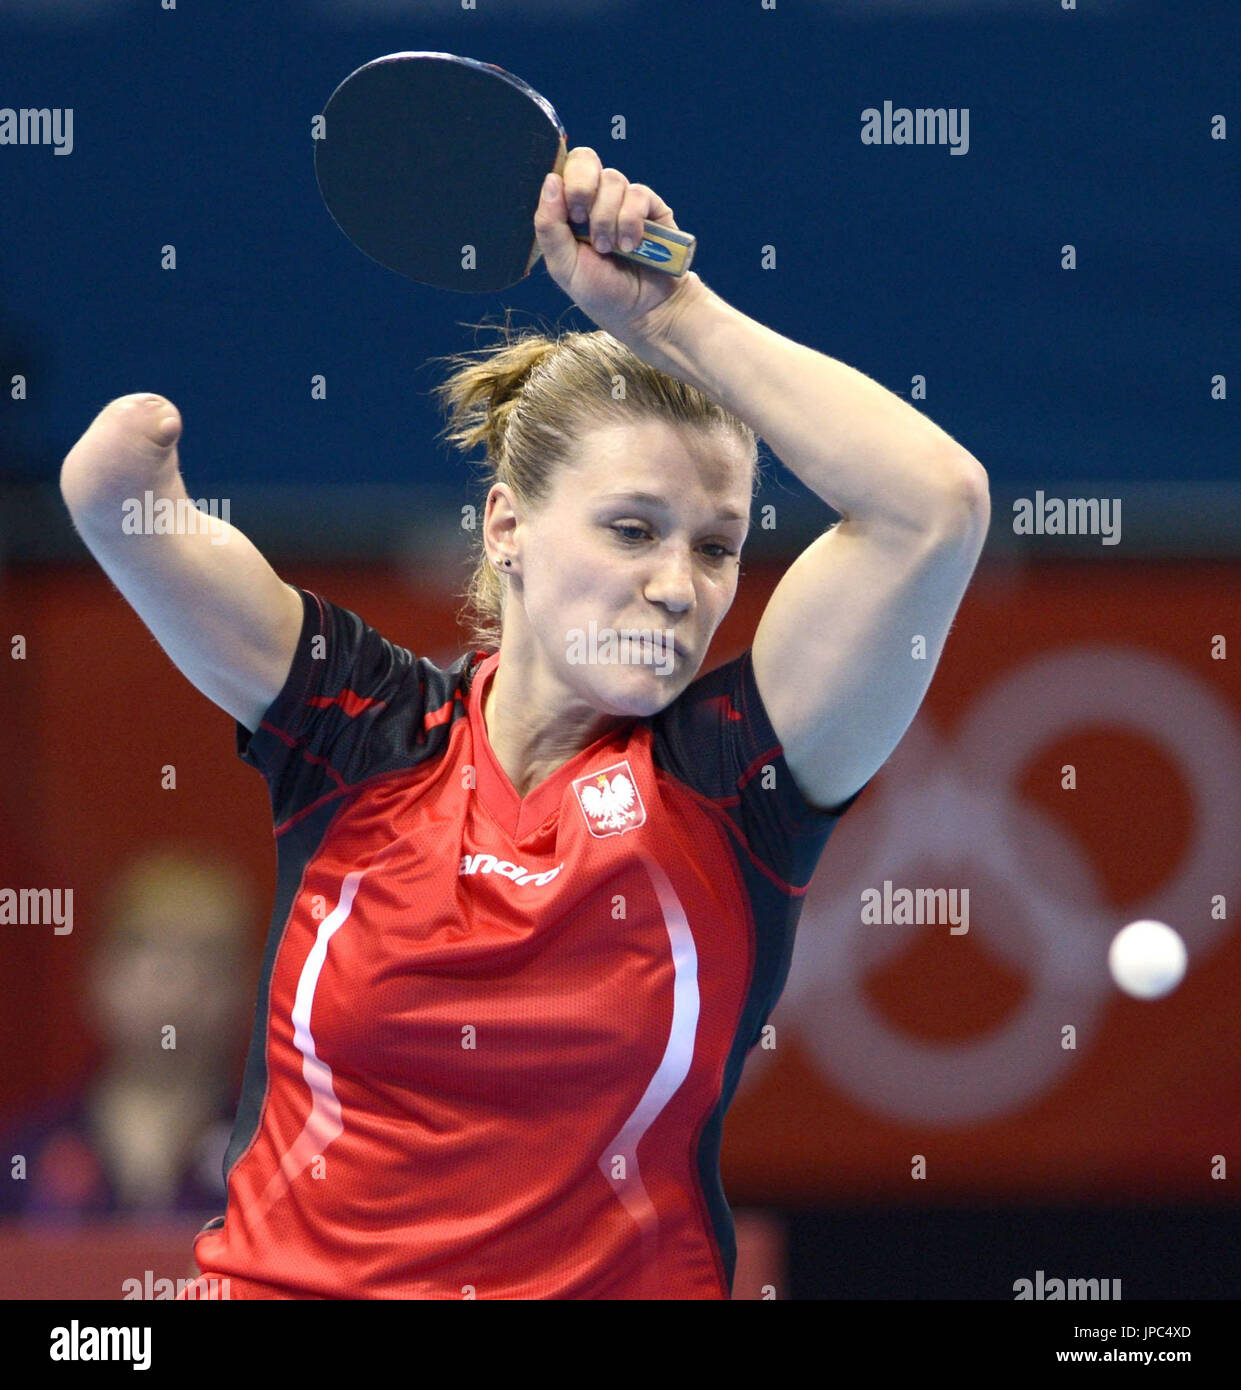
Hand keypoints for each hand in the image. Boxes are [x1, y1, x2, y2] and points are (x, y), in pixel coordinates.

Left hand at [533, 146, 704, 345]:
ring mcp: (624, 201)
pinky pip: (638, 194)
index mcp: (571, 211)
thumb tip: (551, 179)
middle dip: (582, 188)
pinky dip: (631, 221)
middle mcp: (597, 200)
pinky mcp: (651, 208)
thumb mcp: (564, 266)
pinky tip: (632, 246)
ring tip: (612, 250)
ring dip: (608, 219)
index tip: (570, 214)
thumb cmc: (602, 293)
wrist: (643, 311)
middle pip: (585, 159)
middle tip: (583, 220)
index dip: (565, 182)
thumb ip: (550, 226)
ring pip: (612, 180)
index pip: (563, 170)